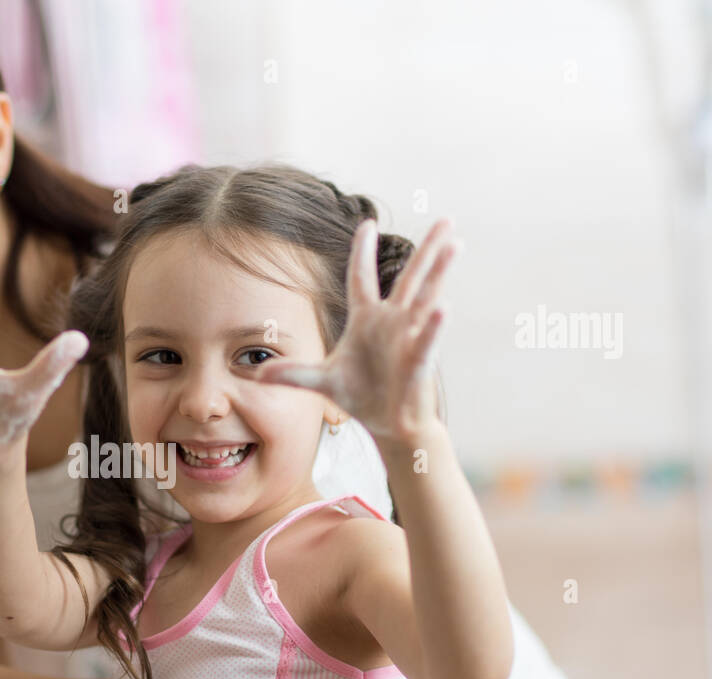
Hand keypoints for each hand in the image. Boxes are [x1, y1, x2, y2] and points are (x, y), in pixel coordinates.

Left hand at [256, 218, 457, 443]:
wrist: (387, 425)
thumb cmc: (360, 397)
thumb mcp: (321, 383)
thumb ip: (292, 375)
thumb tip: (257, 375)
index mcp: (366, 320)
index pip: (362, 278)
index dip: (363, 252)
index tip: (368, 224)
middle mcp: (391, 323)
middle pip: (409, 278)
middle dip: (426, 250)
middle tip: (444, 219)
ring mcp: (407, 339)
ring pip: (425, 299)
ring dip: (438, 272)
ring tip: (454, 243)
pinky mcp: (417, 363)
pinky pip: (426, 341)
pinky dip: (433, 326)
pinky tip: (443, 307)